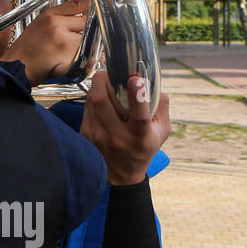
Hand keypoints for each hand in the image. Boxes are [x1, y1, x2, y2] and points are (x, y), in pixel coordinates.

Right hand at [0, 0, 89, 82]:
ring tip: (68, 53)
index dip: (90, 3)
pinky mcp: (69, 57)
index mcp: (49, 16)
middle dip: (87, 30)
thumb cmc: (24, 50)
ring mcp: (64, 41)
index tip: (96, 4)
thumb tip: (79, 12)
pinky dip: (86, 60)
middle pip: (87, 22)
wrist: (15, 68)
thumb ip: (58, 18)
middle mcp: (57, 25)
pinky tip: (72, 62)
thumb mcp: (38, 25)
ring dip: (86, 47)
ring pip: (88, 40)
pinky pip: (87, 56)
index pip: (78, 3)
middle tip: (76, 39)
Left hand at [79, 71, 170, 185]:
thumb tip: (154, 84)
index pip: (140, 116)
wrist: (120, 175)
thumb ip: (162, 108)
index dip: (138, 95)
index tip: (135, 78)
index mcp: (140, 137)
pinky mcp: (85, 135)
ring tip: (105, 81)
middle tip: (109, 71)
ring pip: (91, 102)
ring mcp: (98, 137)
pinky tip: (100, 97)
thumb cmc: (144, 149)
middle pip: (102, 102)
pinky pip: (86, 109)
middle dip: (103, 80)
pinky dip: (92, 99)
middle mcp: (117, 137)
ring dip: (97, 87)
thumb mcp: (162, 132)